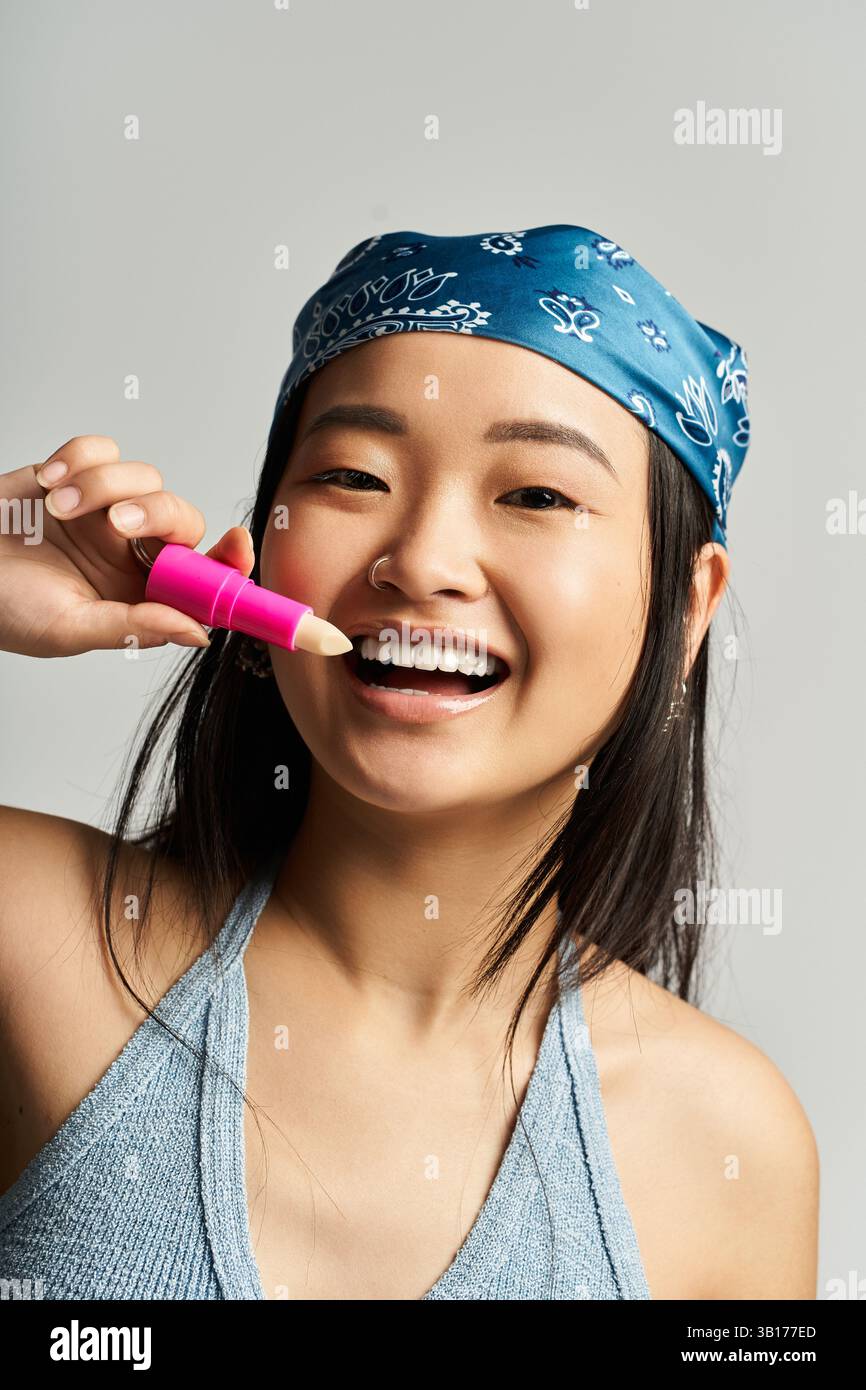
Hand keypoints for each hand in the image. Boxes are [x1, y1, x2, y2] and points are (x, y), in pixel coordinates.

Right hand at [0, 435, 254, 656]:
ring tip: (57, 510)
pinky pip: (102, 450)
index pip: (203, 575)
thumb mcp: (71, 629)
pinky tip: (47, 486)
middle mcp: (130, 552)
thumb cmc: (5, 609)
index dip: (229, 559)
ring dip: (102, 486)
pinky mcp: (74, 476)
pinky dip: (78, 461)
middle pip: (180, 516)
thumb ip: (136, 626)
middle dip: (157, 513)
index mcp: (141, 593)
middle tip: (117, 524)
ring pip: (144, 477)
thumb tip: (200, 631)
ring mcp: (104, 511)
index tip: (237, 543)